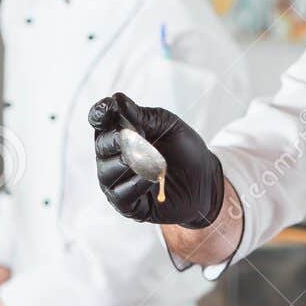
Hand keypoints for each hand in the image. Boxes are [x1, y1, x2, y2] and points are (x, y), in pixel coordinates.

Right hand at [91, 92, 226, 227]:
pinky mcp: (127, 205)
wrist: (206, 182)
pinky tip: (151, 179)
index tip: (109, 108)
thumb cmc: (185, 152)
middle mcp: (112, 158)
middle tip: (139, 137)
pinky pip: (120, 195)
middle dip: (118, 140)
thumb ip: (143, 115)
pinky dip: (135, 185)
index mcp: (119, 133)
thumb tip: (117, 100)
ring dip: (129, 163)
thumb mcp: (169, 126)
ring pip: (107, 172)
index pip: (99, 121)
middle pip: (102, 146)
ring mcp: (118, 182)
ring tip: (151, 161)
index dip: (101, 114)